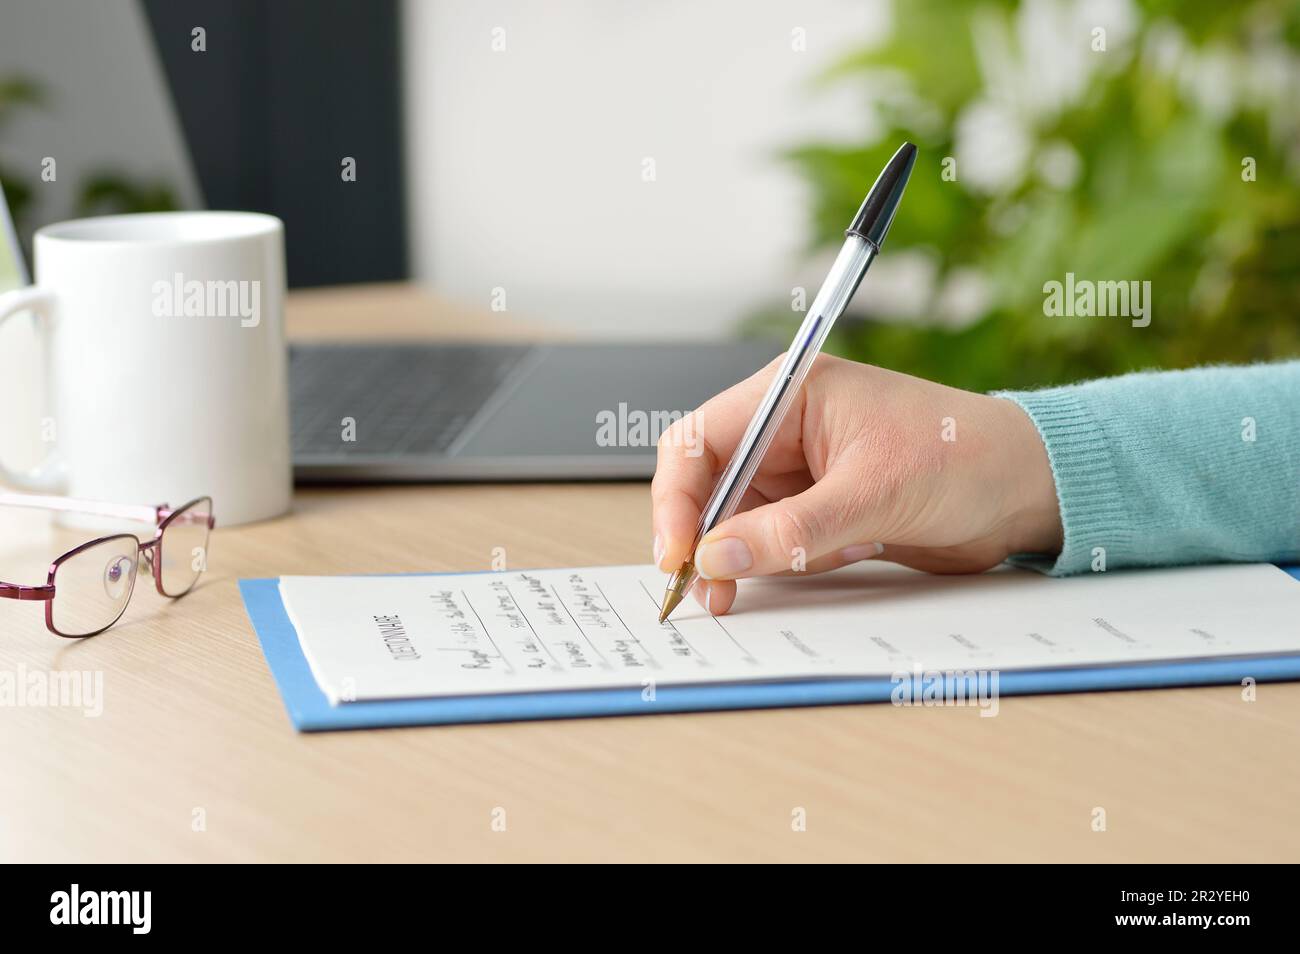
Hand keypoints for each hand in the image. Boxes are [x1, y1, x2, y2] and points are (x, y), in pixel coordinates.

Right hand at [651, 354, 1062, 614]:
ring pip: (736, 520)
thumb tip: (716, 555)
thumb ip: (791, 530)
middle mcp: (785, 430)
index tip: (680, 551)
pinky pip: (773, 542)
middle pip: (708, 484)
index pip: (701, 440)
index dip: (677, 496)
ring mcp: (801, 472)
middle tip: (701, 588)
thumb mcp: (873, 493)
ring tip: (738, 595)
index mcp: (789, 395)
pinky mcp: (818, 510)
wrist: (1028, 489)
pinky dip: (772, 567)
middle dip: (701, 536)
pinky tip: (794, 576)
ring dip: (736, 558)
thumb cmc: (963, 457)